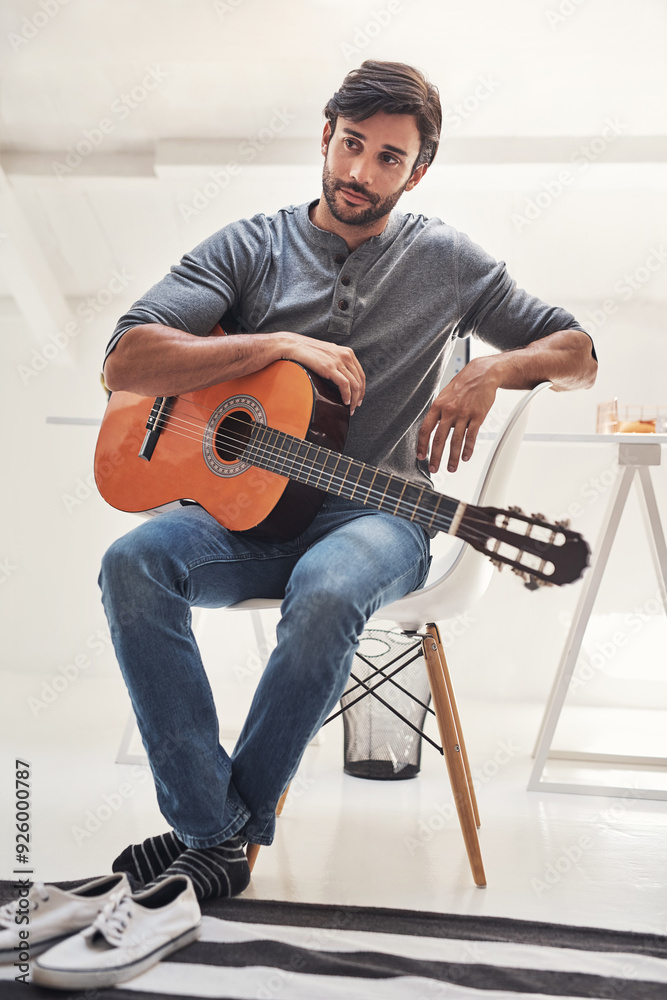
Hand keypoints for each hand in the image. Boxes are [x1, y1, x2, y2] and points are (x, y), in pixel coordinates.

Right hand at [279, 332, 365, 412]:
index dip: (362, 388)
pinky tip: (345, 402)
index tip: (359, 398)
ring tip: (350, 408)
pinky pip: (345, 385)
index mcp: (347, 352)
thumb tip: (341, 376)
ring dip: (354, 399)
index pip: (361, 374)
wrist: (294, 345)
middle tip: (355, 406)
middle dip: (359, 396)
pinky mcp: (330, 368)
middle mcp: (346, 356)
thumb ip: (337, 362)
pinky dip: (347, 395)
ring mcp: (338, 361)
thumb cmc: (309, 351)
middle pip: (360, 380)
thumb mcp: (329, 354)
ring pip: (354, 384)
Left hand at [417, 358, 500, 472]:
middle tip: (433, 469)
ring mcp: (463, 414)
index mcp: (438, 406)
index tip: (420, 456)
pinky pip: (471, 436)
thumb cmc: (463, 385)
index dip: (421, 445)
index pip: (425, 429)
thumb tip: (433, 429)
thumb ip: (439, 413)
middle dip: (435, 457)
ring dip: (453, 458)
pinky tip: (465, 458)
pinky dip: (468, 449)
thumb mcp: (445, 396)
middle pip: (439, 439)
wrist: (482, 374)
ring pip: (455, 441)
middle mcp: (449, 411)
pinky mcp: (477, 416)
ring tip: (451, 468)